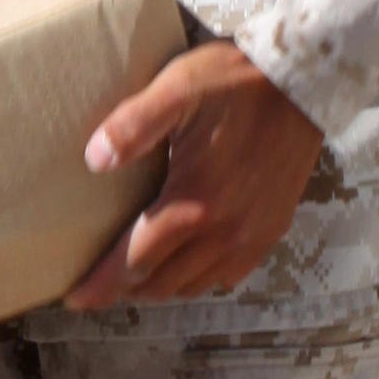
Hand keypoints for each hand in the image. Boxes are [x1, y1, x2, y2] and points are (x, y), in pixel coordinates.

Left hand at [64, 41, 322, 308]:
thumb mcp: (178, 89)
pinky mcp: (272, 229)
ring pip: (194, 284)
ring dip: (161, 285)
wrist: (304, 82)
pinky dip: (199, 278)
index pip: (135, 261)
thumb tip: (94, 159)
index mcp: (195, 203)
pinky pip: (229, 275)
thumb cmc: (235, 82)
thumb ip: (134, 124)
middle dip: (125, 287)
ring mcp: (253, 235)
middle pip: (161, 282)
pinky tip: (185, 262)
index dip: (102, 284)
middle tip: (98, 281)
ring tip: (135, 273)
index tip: (74, 297)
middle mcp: (226, 232)